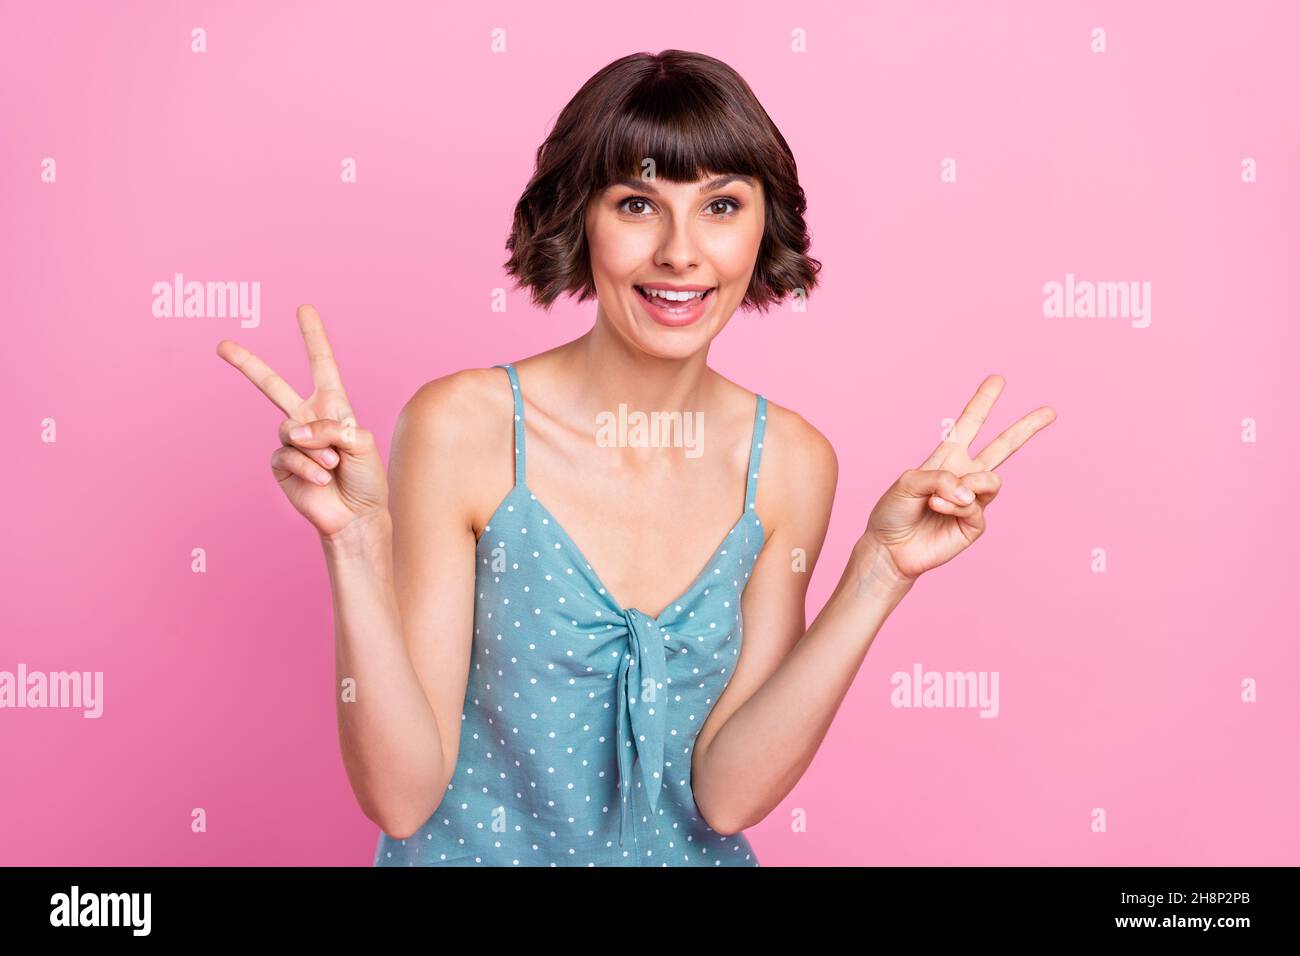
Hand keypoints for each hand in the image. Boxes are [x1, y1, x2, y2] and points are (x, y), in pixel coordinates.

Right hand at [216, 304, 388, 538]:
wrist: (356, 515)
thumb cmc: (366, 479)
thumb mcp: (362, 444)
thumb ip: (334, 428)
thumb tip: (296, 430)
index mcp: (332, 406)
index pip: (322, 366)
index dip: (313, 337)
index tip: (303, 309)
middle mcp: (307, 419)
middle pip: (273, 386)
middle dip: (247, 365)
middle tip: (221, 345)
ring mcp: (292, 442)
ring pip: (291, 429)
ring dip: (316, 448)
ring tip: (334, 466)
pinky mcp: (280, 464)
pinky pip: (287, 455)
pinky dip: (308, 467)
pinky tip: (321, 479)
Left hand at [863, 375, 1054, 580]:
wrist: (889, 548)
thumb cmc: (893, 511)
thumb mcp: (907, 482)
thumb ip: (940, 477)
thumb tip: (970, 491)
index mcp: (947, 457)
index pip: (969, 424)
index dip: (983, 401)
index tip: (998, 379)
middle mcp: (964, 475)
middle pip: (1002, 447)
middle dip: (1025, 428)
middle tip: (1050, 411)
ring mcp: (972, 500)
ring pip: (992, 480)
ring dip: (967, 486)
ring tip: (939, 500)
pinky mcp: (975, 524)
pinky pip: (976, 508)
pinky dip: (955, 506)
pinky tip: (938, 510)